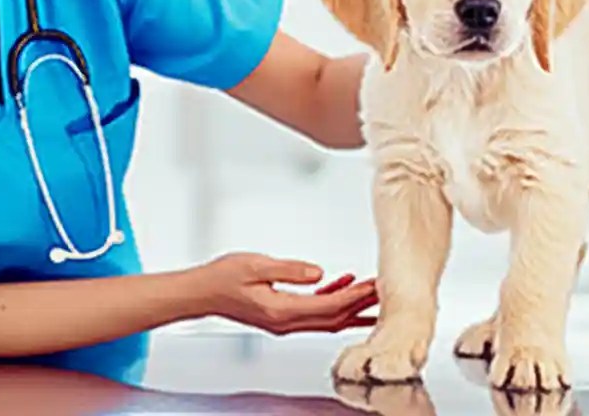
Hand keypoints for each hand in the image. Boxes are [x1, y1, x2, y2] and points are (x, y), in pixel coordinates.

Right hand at [193, 252, 377, 335]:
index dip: (355, 296)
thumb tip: (320, 273)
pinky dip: (332, 301)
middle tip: (386, 292)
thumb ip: (289, 270)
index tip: (375, 285)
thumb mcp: (256, 266)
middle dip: (361, 306)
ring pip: (327, 319)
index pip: (330, 307)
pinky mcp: (282, 317)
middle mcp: (287, 323)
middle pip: (335, 318)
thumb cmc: (223, 277)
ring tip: (373, 293)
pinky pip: (315, 313)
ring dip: (350, 307)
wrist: (202, 293)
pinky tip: (340, 285)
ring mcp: (285, 323)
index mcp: (283, 311)